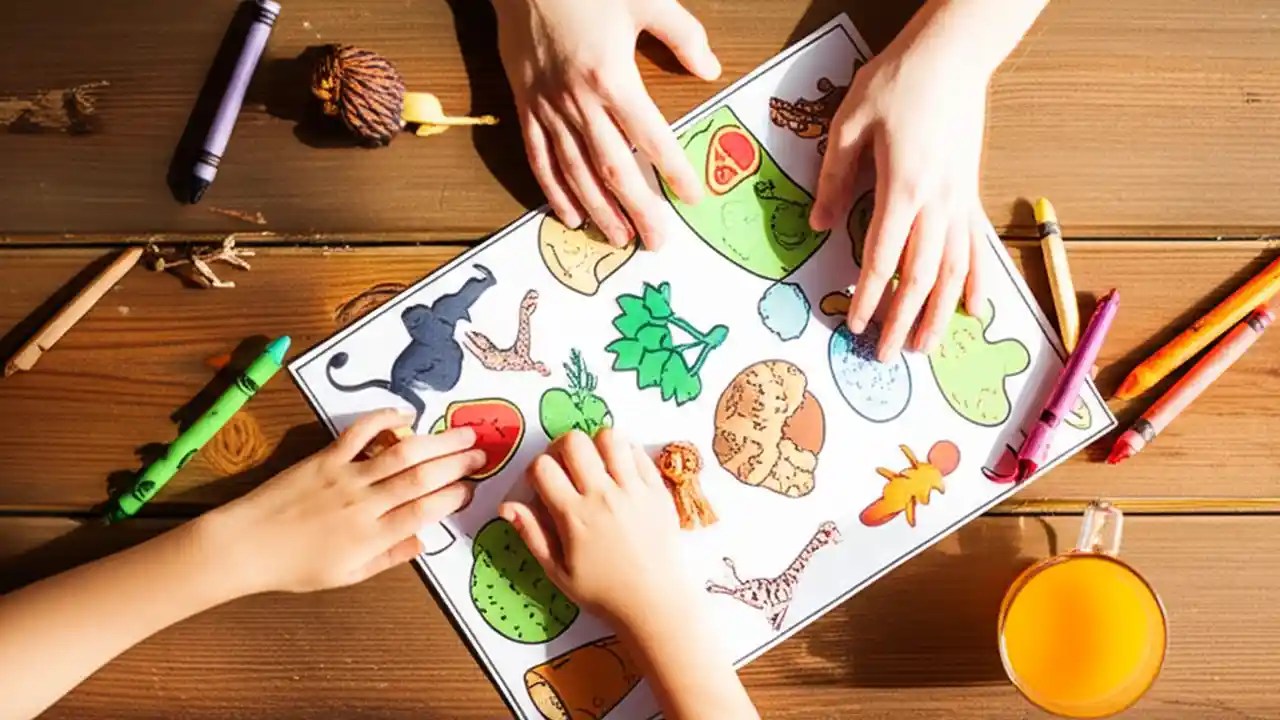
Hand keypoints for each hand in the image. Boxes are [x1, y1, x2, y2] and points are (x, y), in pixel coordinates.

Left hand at [207, 409, 483, 594]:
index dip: (455, 496)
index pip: (426, 511)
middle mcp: (365, 504)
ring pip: (402, 453)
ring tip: (462, 432)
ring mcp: (345, 477)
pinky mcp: (325, 458)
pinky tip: (406, 414)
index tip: (472, 487)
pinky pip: (360, 433)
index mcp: (372, 537)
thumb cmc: (295, 567)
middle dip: (458, 463)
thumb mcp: (347, 576)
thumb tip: (425, 541)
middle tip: (482, 452)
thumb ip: (388, 557)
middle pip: (423, 478)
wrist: (245, 546)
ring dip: (437, 441)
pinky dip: (384, 419)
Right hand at [493, 0, 719, 248]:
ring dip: (599, 210)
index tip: (693, 197)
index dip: (673, 170)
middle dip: (638, 209)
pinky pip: (539, 157)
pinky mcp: (525, 106)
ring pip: (576, 172)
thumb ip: (682, 35)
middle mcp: (579, 102)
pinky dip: (554, 190)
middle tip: (657, 242)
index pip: (650, 136)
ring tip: (620, 239)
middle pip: (613, 168)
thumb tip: (710, 69)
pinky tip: (570, 216)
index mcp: (612, 77)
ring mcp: (548, 108)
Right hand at [499, 428, 687, 626]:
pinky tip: (621, 471)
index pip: (542, 467)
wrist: (656, 603)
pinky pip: (639, 451)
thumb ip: (532, 535)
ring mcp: (633, 490)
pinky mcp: (657, 490)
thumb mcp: (558, 573)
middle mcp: (603, 496)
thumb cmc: (604, 593)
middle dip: (562, 448)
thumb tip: (506, 506)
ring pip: (609, 437)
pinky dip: (626, 453)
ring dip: (597, 445)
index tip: (543, 484)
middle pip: (573, 441)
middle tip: (567, 467)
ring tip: (597, 464)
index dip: (536, 470)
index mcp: (574, 517)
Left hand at [810, 8, 992, 361]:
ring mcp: (960, 199)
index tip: (853, 324)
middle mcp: (938, 201)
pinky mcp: (970, 192)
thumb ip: (835, 179)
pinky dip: (977, 280)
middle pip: (922, 276)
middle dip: (902, 321)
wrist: (953, 55)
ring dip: (940, 314)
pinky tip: (976, 309)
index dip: (869, 296)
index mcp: (903, 187)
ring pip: (954, 270)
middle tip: (883, 356)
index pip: (883, 257)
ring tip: (925, 349)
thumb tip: (821, 226)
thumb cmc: (898, 83)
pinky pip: (976, 245)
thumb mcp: (849, 124)